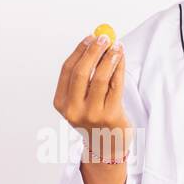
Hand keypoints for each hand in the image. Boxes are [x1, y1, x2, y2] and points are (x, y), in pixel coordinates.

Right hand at [52, 33, 130, 162]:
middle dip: (93, 51)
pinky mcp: (110, 116)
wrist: (106, 146)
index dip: (79, 51)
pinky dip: (119, 68)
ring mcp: (91, 115)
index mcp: (61, 103)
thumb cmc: (94, 117)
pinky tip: (121, 58)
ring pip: (99, 78)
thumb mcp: (81, 100)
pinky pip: (115, 86)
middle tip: (104, 37)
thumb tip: (95, 42)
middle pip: (81, 73)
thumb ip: (84, 75)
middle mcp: (73, 110)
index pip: (67, 70)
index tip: (90, 37)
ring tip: (117, 46)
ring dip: (109, 58)